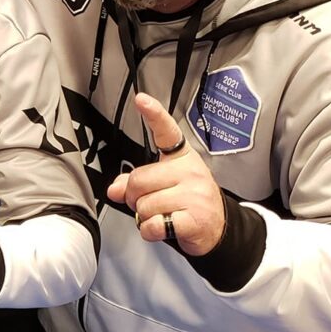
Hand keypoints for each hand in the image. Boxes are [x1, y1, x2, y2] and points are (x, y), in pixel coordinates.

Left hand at [106, 93, 225, 255]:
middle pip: (138, 180)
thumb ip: (135, 183)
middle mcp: (190, 172)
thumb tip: (114, 190)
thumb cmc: (187, 203)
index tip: (142, 99)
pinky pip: (153, 225)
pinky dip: (150, 231)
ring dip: (144, 216)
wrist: (216, 229)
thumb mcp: (163, 187)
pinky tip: (164, 228)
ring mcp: (194, 195)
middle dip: (134, 196)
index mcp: (182, 158)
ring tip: (163, 215)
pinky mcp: (194, 219)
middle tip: (149, 202)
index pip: (167, 132)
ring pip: (143, 205)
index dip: (154, 114)